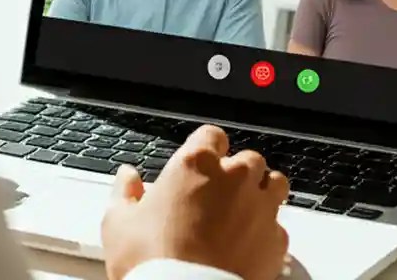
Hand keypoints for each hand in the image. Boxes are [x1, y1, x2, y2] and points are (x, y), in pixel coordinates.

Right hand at [101, 125, 289, 279]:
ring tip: (241, 210)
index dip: (206, 147)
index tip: (199, 160)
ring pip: (274, 184)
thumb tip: (127, 178)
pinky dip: (266, 231)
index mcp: (195, 164)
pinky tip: (248, 244)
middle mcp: (234, 179)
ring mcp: (260, 209)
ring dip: (261, 191)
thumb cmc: (152, 262)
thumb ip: (125, 194)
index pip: (212, 135)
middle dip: (236, 171)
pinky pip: (278, 225)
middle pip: (248, 159)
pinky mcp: (276, 241)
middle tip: (216, 192)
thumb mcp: (118, 224)